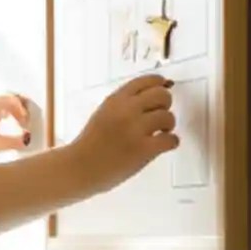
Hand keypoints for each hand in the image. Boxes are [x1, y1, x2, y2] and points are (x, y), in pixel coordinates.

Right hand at [72, 74, 178, 189]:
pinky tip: (163, 145)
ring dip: (168, 125)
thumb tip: (155, 93)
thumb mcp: (103, 114)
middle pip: (162, 95)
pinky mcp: (143, 150)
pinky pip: (170, 139)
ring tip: (160, 133)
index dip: (160, 84)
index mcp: (115, 100)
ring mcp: (135, 130)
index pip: (147, 81)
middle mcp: (126, 111)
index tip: (163, 89)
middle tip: (159, 116)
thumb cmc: (90, 144)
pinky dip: (171, 142)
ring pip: (168, 117)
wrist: (79, 168)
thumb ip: (124, 104)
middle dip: (165, 105)